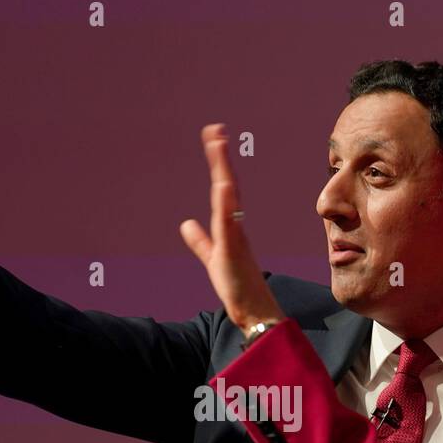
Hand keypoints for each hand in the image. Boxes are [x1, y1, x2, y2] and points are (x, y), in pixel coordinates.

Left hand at [180, 124, 283, 334]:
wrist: (256, 312)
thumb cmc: (238, 288)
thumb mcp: (213, 259)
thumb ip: (200, 241)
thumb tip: (186, 224)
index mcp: (229, 227)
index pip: (222, 190)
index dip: (218, 165)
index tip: (214, 138)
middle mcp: (235, 227)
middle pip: (226, 186)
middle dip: (220, 158)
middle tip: (215, 130)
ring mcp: (236, 237)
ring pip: (228, 199)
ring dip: (223, 172)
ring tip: (219, 145)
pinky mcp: (234, 252)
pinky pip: (229, 225)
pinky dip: (225, 205)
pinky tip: (222, 186)